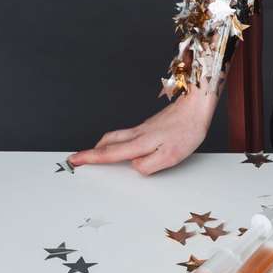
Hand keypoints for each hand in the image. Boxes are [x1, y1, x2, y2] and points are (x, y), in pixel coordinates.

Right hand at [68, 88, 217, 174]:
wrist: (196, 105)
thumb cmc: (187, 130)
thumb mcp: (171, 156)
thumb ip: (148, 165)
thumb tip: (133, 166)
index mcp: (140, 143)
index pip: (110, 154)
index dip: (91, 159)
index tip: (75, 161)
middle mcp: (138, 134)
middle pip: (108, 142)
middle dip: (91, 151)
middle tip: (78, 158)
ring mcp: (143, 128)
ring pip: (116, 136)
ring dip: (102, 145)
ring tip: (95, 154)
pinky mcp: (150, 125)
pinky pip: (126, 134)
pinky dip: (116, 140)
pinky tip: (121, 144)